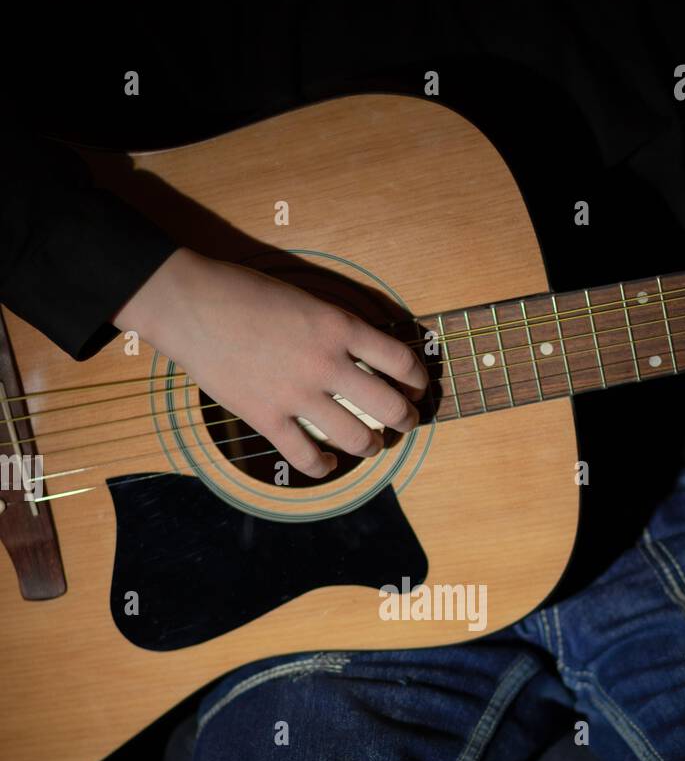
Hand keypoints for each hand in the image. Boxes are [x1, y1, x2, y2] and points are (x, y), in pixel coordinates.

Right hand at [113, 247, 427, 477]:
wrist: (191, 304)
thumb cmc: (244, 293)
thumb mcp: (305, 299)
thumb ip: (336, 329)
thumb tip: (364, 356)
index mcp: (339, 326)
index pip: (400, 359)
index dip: (417, 379)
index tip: (417, 387)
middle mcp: (326, 363)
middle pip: (389, 406)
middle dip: (405, 419)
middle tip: (405, 423)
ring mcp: (297, 395)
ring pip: (357, 437)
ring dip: (372, 446)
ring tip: (372, 445)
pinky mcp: (267, 418)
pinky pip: (307, 458)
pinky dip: (325, 467)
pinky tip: (330, 464)